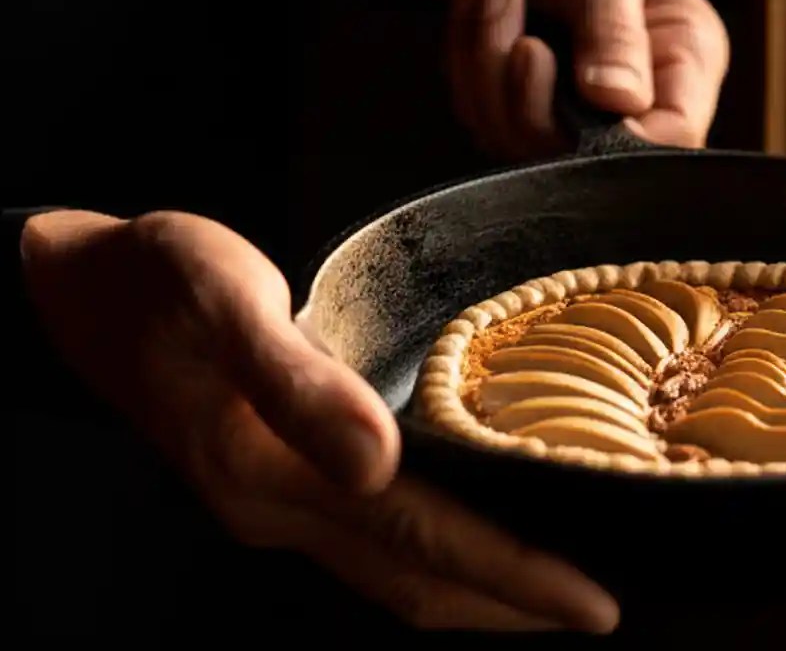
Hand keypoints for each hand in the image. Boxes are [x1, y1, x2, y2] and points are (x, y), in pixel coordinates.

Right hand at [20, 210, 618, 632]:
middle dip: (513, 603)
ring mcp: (278, 508)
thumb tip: (378, 458)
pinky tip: (472, 540)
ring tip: (550, 592)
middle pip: (420, 579)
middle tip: (596, 610)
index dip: (513, 575)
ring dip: (480, 592)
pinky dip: (439, 558)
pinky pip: (376, 548)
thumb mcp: (223, 299)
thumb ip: (296, 379)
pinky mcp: (281, 487)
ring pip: (399, 576)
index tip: (589, 602)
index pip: (423, 539)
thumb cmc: (156, 283)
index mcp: (272, 473)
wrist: (82, 295)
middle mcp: (281, 510)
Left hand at [443, 0, 729, 159]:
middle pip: (584, 158)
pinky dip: (466, 63)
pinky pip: (480, 119)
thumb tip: (620, 101)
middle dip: (531, 100)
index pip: (674, 139)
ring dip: (487, 70)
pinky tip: (482, 9)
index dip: (624, 143)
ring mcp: (572, 112)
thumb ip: (614, 33)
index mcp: (682, 62)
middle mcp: (635, 101)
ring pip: (519, 143)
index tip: (580, 96)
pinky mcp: (517, 110)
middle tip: (523, 38)